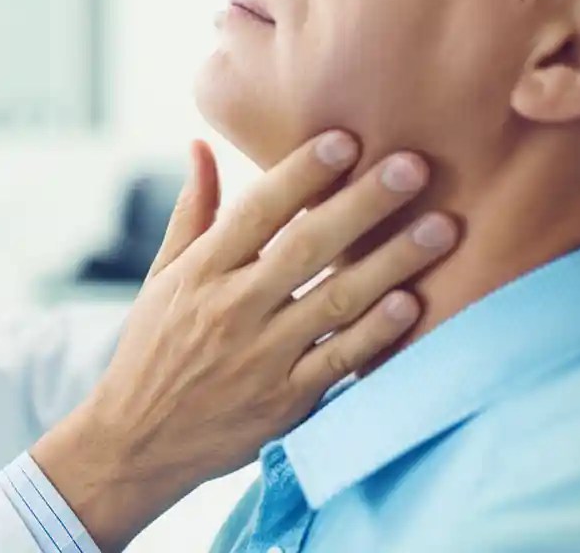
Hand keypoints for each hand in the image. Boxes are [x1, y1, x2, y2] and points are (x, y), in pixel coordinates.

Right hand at [32, 131, 458, 550]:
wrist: (137, 440)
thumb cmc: (152, 348)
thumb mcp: (162, 277)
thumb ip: (192, 212)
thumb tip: (201, 145)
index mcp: (199, 273)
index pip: (254, 211)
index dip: (300, 173)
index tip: (344, 139)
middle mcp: (230, 309)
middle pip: (306, 247)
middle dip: (363, 204)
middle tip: (414, 167)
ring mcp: (260, 357)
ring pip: (336, 301)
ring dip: (392, 262)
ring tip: (442, 228)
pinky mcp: (285, 401)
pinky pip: (339, 361)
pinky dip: (375, 334)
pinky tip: (411, 303)